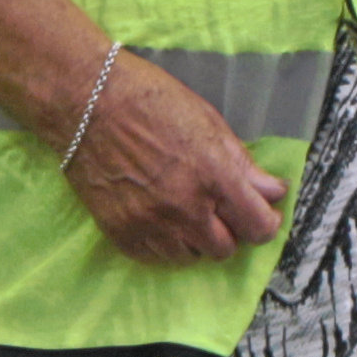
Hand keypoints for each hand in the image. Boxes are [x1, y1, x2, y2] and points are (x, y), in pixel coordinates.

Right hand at [56, 55, 288, 265]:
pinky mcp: (121, 233)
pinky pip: (156, 257)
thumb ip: (242, 163)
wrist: (83, 100)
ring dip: (195, 238)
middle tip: (217, 207)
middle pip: (226, 248)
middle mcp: (185, 207)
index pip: (258, 226)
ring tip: (184, 210)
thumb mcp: (207, 121)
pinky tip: (158, 216)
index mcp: (213, 175)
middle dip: (229, 230)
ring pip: (191, 257)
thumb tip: (273, 191)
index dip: (265, 221)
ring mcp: (150, 224)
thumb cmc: (148, 99)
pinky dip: (164, 242)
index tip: (259, 212)